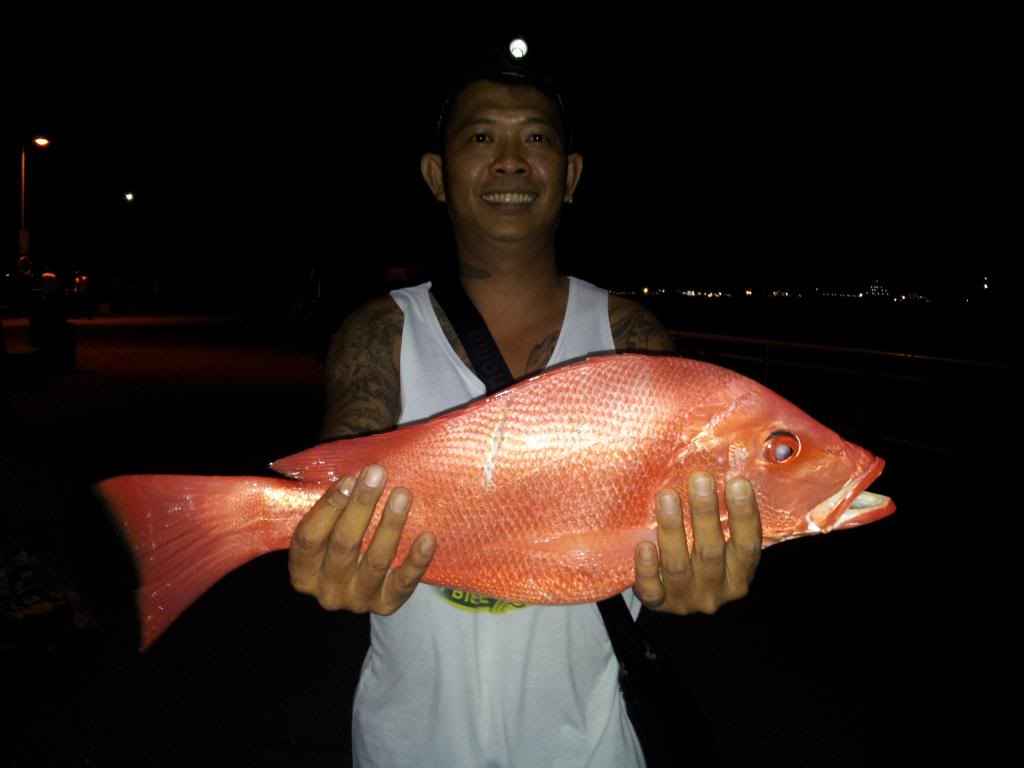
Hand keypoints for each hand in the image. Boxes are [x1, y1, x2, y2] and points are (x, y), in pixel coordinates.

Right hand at [288, 464, 434, 614]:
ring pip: (375, 560)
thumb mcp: (326, 529)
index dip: (329, 507)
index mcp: (302, 572)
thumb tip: (355, 471)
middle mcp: (326, 591)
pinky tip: (427, 537)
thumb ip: (333, 506)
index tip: (349, 478)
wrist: (359, 582)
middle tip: (377, 474)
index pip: (309, 538)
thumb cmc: (340, 541)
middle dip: (361, 505)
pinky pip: (404, 583)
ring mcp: (357, 601)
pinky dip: (416, 561)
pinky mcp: (386, 605)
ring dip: (390, 525)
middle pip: (343, 545)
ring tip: (402, 494)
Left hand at [632, 472, 761, 614]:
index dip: (744, 515)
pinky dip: (647, 568)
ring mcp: (686, 599)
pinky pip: (652, 589)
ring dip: (672, 529)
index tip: (737, 482)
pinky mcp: (658, 604)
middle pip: (711, 552)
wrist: (675, 595)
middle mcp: (716, 591)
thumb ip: (724, 518)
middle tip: (699, 479)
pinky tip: (644, 544)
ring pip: (678, 565)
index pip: (747, 545)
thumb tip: (724, 466)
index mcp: (739, 575)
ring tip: (667, 496)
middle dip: (704, 513)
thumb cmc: (701, 556)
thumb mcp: (721, 543)